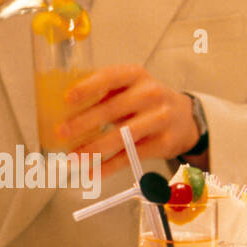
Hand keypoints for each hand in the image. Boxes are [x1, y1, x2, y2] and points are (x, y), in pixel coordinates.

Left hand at [56, 64, 198, 175]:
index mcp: (136, 75)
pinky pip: (131, 156)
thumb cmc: (145, 100)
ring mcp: (159, 119)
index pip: (110, 77)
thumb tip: (63, 109)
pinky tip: (92, 172)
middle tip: (61, 133)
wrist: (184, 118)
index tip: (67, 99)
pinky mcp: (163, 143)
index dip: (88, 88)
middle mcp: (150, 94)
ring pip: (122, 136)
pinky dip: (109, 166)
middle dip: (83, 123)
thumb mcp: (129, 86)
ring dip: (94, 149)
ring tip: (73, 157)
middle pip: (113, 109)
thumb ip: (104, 92)